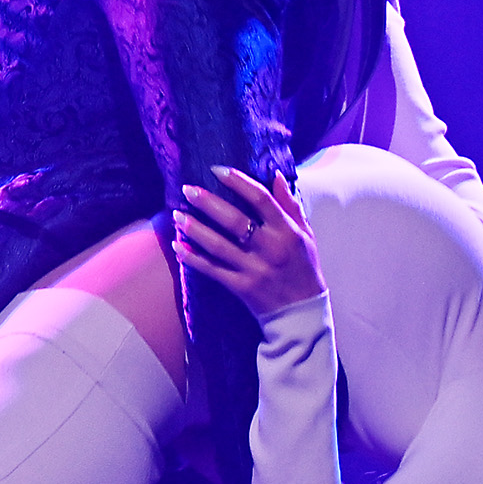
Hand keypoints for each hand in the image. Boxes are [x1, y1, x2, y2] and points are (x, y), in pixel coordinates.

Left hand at [174, 164, 323, 319]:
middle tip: (187, 189)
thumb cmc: (304, 268)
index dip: (238, 182)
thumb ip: (290, 205)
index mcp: (287, 231)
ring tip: (177, 215)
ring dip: (195, 229)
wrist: (302, 312)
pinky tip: (177, 246)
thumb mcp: (305, 234)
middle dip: (208, 203)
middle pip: (235, 221)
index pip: (261, 199)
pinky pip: (213, 270)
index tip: (217, 170)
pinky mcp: (242, 288)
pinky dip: (193, 259)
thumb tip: (275, 176)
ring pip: (219, 246)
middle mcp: (271, 248)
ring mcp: (255, 269)